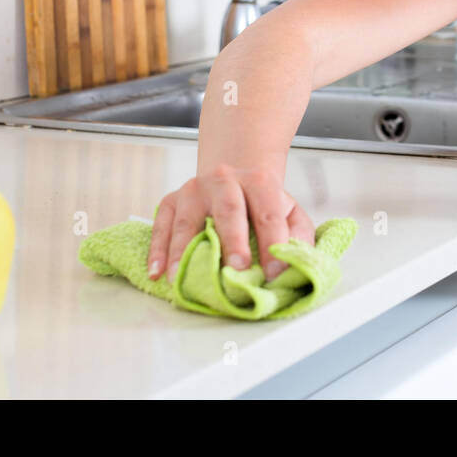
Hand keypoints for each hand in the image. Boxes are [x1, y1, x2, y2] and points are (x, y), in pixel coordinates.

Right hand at [146, 165, 315, 283]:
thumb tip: (297, 263)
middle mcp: (225, 179)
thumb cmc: (261, 204)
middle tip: (237, 268)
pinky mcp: (171, 200)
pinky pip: (162, 225)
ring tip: (183, 278)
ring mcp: (194, 189)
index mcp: (258, 181)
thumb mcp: (288, 211)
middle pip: (229, 209)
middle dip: (233, 239)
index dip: (274, 243)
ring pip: (188, 220)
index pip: (269, 213)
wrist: (233, 178)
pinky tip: (157, 272)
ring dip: (185, 251)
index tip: (275, 273)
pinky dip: (158, 250)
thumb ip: (298, 234)